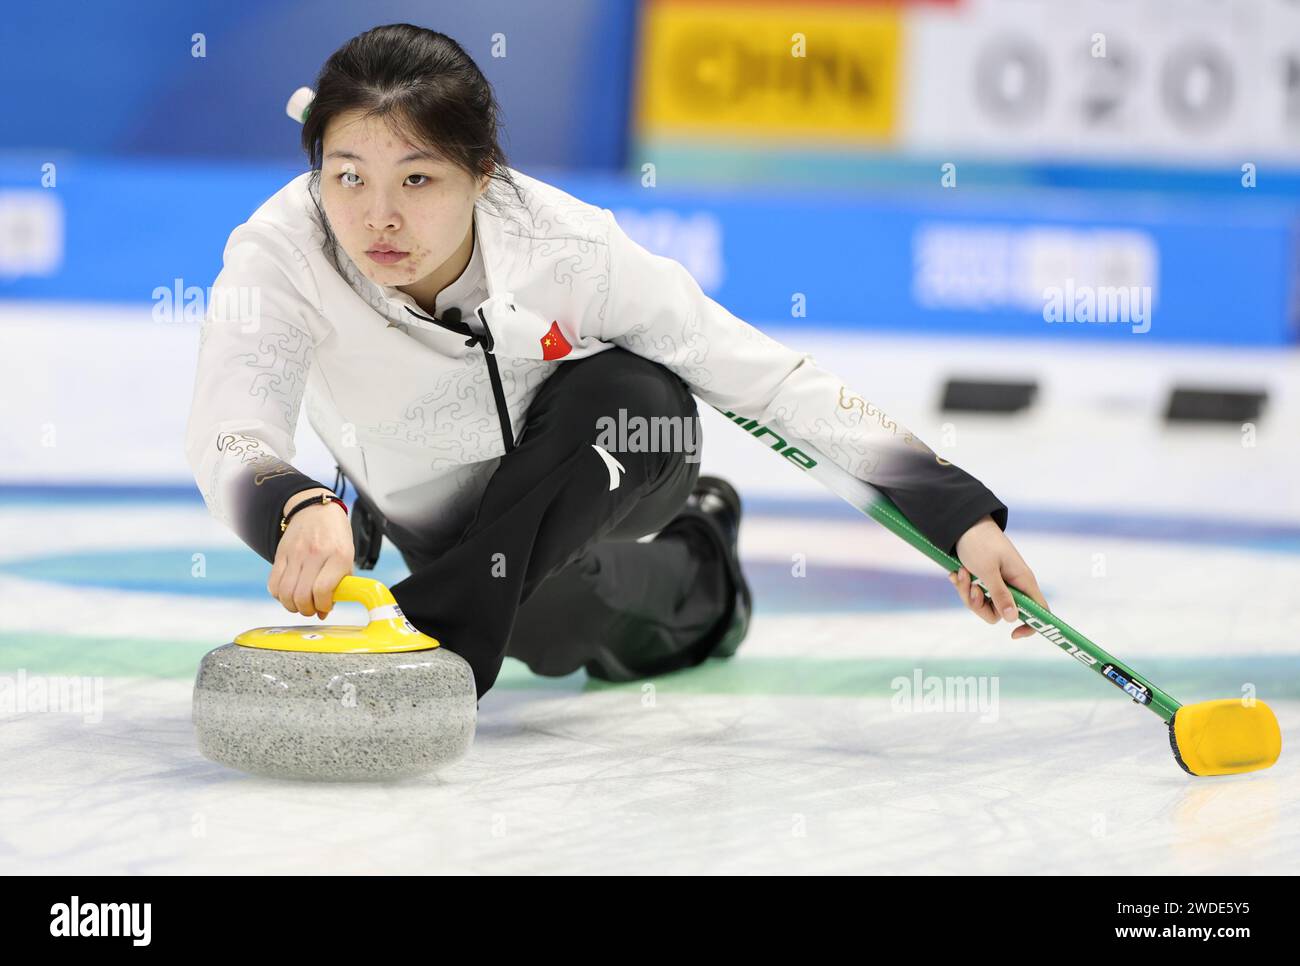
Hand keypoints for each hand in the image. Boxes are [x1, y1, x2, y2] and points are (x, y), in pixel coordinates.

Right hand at [267, 488, 353, 618]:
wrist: (316, 510)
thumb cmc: (336, 538)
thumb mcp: (347, 558)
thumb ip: (339, 585)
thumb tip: (323, 614)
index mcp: (338, 556)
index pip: (323, 590)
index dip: (322, 606)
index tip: (324, 607)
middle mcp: (316, 554)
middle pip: (301, 596)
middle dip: (306, 610)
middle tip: (311, 608)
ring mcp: (296, 554)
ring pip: (285, 593)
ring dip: (292, 606)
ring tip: (300, 603)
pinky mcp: (280, 554)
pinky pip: (273, 583)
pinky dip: (279, 595)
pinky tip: (288, 593)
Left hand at [948, 514, 1048, 640]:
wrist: (963, 524)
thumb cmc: (979, 543)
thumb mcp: (988, 571)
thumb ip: (1000, 594)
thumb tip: (1013, 619)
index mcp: (1022, 580)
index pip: (1039, 609)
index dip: (1031, 625)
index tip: (1013, 634)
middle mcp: (1013, 584)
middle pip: (1002, 612)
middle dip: (981, 605)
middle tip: (972, 589)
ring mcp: (998, 582)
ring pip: (984, 604)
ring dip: (968, 593)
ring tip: (960, 574)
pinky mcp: (983, 579)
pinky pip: (974, 594)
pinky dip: (964, 586)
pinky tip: (956, 573)